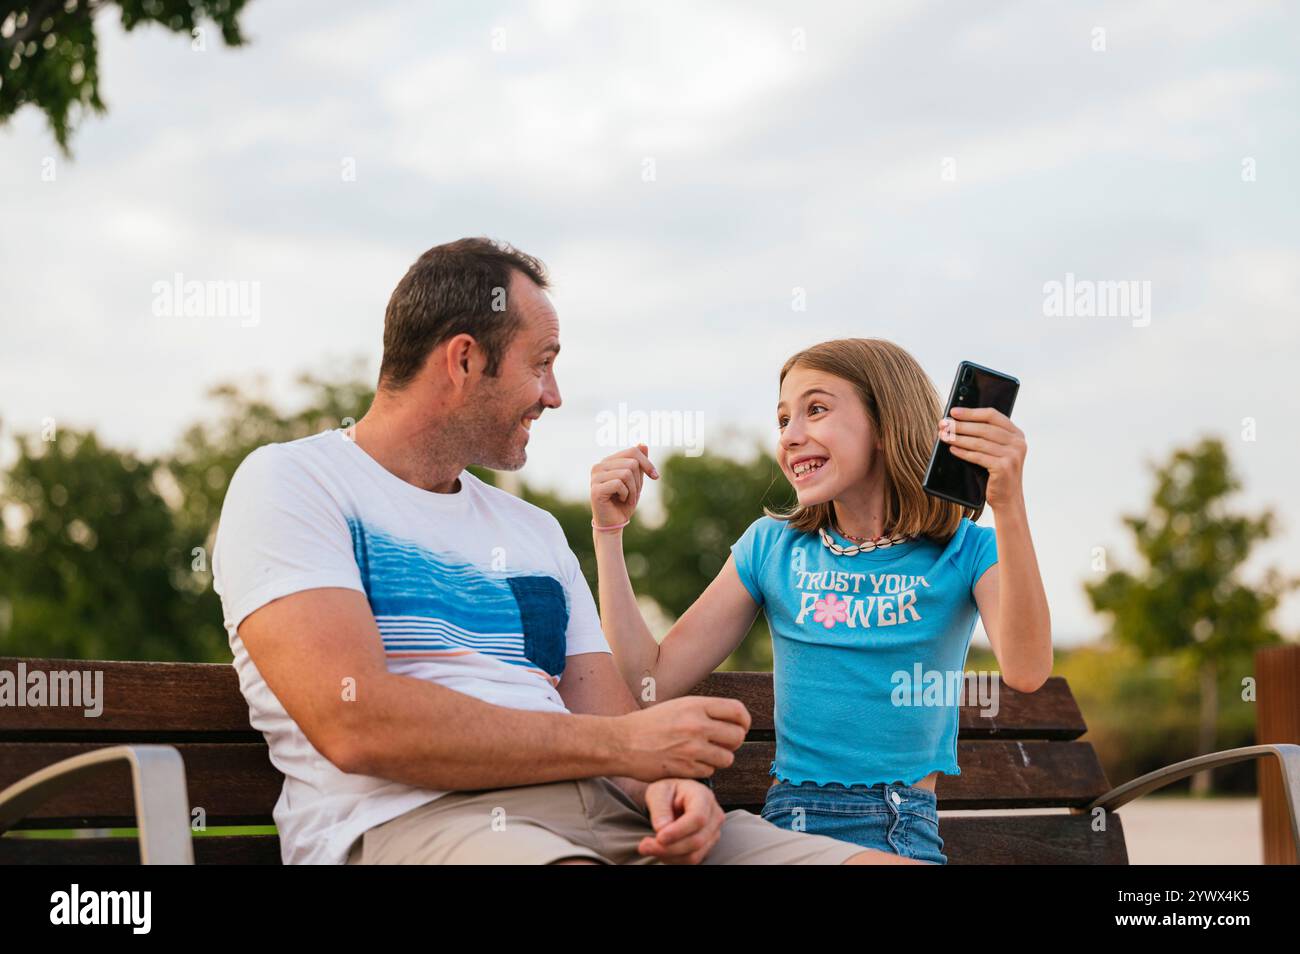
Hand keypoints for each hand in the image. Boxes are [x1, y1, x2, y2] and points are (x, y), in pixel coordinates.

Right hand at [590, 443, 658, 527]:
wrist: (613, 524)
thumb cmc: (623, 502)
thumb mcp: (636, 481)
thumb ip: (638, 463)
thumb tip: (643, 443)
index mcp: (608, 461)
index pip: (633, 451)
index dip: (647, 463)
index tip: (656, 477)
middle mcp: (599, 466)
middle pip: (632, 462)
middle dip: (639, 481)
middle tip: (633, 494)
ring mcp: (595, 477)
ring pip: (627, 473)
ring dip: (633, 490)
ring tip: (627, 499)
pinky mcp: (595, 489)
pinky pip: (619, 484)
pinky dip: (626, 495)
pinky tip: (620, 501)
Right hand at [614, 696, 750, 781]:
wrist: (622, 743)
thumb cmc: (650, 724)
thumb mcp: (678, 706)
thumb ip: (705, 711)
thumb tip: (734, 720)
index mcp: (696, 706)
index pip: (737, 711)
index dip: (744, 721)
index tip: (741, 727)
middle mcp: (697, 725)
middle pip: (737, 736)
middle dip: (733, 742)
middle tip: (721, 744)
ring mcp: (692, 748)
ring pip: (727, 758)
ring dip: (719, 758)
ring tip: (703, 754)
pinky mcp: (686, 768)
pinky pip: (710, 771)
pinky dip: (703, 769)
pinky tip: (689, 763)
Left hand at [638, 778, 725, 863]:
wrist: (676, 798)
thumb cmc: (667, 792)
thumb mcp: (658, 792)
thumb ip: (659, 808)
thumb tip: (661, 829)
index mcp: (703, 796)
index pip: (698, 818)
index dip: (679, 831)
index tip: (658, 837)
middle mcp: (714, 816)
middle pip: (696, 840)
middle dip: (669, 848)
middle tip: (644, 846)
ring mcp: (713, 833)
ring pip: (694, 854)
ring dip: (669, 855)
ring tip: (648, 847)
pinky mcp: (707, 847)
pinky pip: (691, 860)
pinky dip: (673, 859)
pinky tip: (660, 850)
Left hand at [938, 406, 1026, 509]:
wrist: (1008, 499)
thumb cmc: (996, 473)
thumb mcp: (995, 451)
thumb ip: (985, 436)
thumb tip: (956, 421)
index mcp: (1016, 434)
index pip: (992, 415)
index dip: (971, 412)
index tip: (953, 411)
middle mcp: (1018, 443)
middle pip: (984, 428)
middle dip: (961, 425)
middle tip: (943, 424)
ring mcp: (1013, 455)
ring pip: (979, 442)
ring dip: (959, 438)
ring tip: (944, 436)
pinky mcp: (1004, 467)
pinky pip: (978, 456)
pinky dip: (963, 452)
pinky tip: (952, 449)